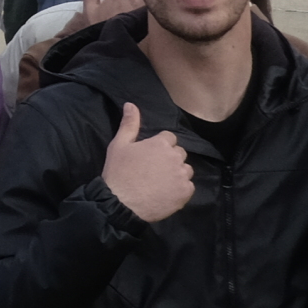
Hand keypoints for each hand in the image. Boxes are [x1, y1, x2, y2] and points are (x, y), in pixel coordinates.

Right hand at [101, 103, 194, 222]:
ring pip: (186, 169)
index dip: (159, 146)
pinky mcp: (185, 192)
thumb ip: (129, 124)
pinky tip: (166, 193)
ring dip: (177, 173)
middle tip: (154, 170)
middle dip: (170, 158)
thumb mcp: (119, 145)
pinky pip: (188, 186)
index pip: (169, 138)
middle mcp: (175, 157)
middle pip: (179, 153)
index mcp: (160, 144)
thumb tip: (131, 104)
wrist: (121, 203)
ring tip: (162, 182)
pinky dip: (180, 189)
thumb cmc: (118, 173)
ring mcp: (182, 175)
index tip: (149, 156)